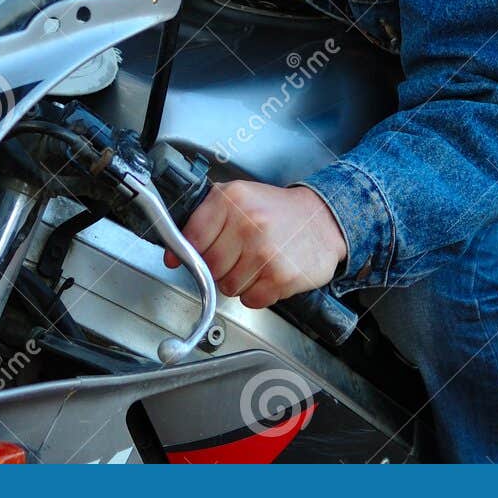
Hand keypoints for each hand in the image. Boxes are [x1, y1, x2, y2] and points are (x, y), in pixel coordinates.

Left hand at [162, 180, 347, 308]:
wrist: (323, 218)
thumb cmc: (277, 211)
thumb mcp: (239, 197)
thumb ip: (205, 219)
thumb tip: (174, 253)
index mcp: (233, 199)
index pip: (193, 237)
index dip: (184, 253)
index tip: (180, 259)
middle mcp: (248, 224)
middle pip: (209, 267)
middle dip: (218, 267)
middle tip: (235, 256)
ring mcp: (265, 252)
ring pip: (228, 286)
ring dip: (239, 281)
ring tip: (255, 262)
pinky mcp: (282, 276)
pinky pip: (251, 300)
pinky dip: (257, 293)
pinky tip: (268, 273)